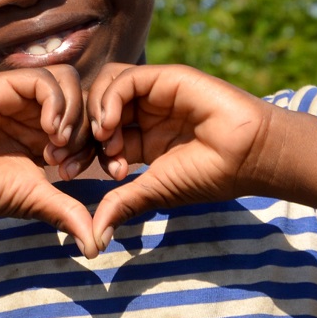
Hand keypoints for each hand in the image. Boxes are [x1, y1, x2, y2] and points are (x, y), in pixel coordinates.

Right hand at [0, 65, 100, 256]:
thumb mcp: (35, 199)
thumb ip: (67, 213)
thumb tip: (96, 247)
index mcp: (45, 131)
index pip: (89, 121)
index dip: (95, 145)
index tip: (74, 175)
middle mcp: (34, 108)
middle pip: (83, 97)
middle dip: (86, 131)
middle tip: (64, 162)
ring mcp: (18, 95)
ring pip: (67, 81)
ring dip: (73, 113)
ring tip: (57, 144)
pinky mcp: (1, 85)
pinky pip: (42, 79)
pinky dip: (56, 101)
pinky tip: (49, 130)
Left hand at [86, 63, 285, 248]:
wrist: (250, 156)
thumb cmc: (209, 175)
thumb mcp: (156, 190)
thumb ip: (122, 204)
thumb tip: (94, 239)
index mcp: (141, 140)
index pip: (96, 138)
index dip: (78, 153)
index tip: (66, 174)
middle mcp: (145, 114)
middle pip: (94, 110)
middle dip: (75, 134)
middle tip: (67, 158)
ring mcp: (154, 94)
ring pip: (104, 89)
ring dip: (93, 115)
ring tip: (102, 143)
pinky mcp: (166, 78)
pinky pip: (125, 79)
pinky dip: (110, 100)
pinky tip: (111, 126)